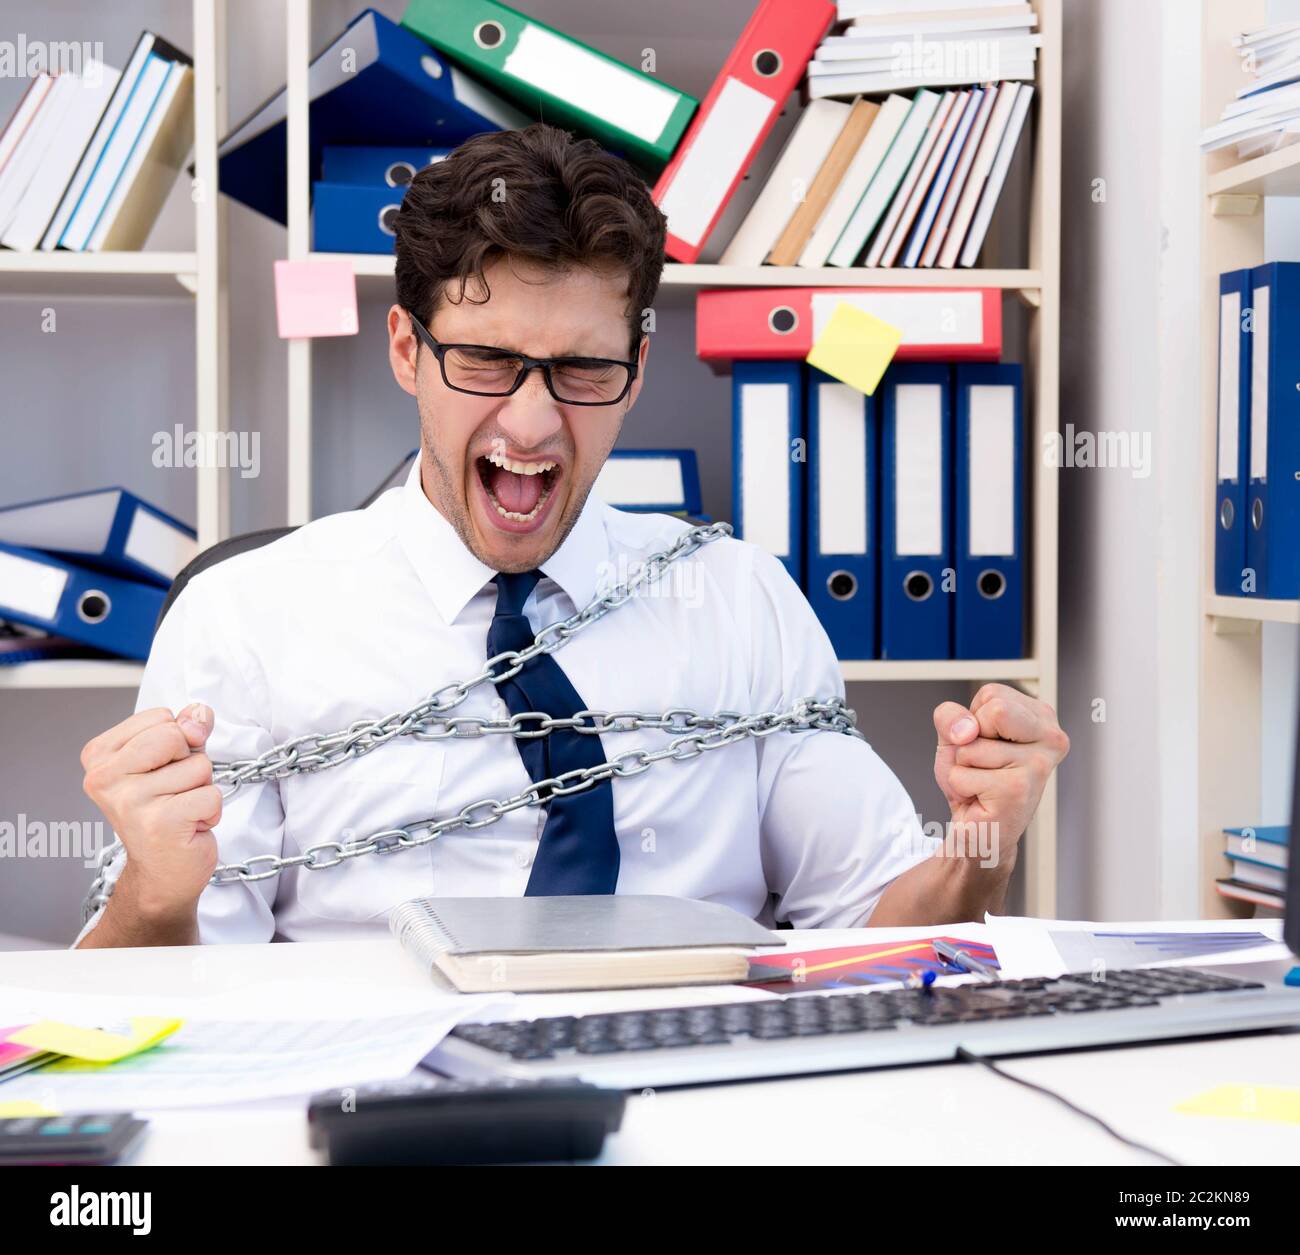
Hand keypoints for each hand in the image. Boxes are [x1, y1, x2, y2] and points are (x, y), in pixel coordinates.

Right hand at [81, 704, 221, 920]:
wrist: (162, 872)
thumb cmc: (166, 811)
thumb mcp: (172, 759)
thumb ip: (184, 728)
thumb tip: (198, 713)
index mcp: (99, 756)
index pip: (161, 716)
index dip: (177, 741)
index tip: (162, 771)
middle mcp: (105, 778)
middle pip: (177, 736)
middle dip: (191, 762)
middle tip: (175, 792)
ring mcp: (130, 801)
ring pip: (199, 766)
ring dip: (201, 788)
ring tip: (181, 809)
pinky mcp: (160, 823)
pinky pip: (211, 795)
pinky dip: (211, 811)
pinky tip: (190, 826)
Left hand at [933, 684, 1068, 869]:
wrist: (978, 830)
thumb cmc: (972, 779)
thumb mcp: (954, 735)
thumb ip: (951, 716)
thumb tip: (967, 730)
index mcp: (1042, 717)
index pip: (992, 694)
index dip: (974, 719)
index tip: (987, 744)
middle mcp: (1052, 738)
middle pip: (993, 709)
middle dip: (970, 738)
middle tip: (984, 763)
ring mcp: (1038, 765)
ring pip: (970, 747)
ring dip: (963, 768)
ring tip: (983, 784)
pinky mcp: (1018, 791)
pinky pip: (962, 775)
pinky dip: (961, 788)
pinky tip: (983, 799)